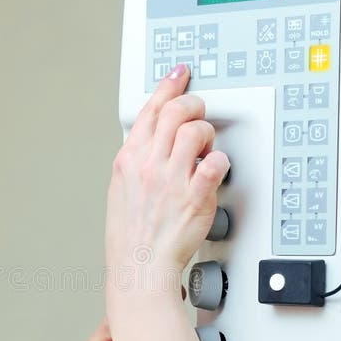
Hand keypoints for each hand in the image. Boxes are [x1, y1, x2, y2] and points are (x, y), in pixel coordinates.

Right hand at [105, 64, 228, 303]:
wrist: (139, 266)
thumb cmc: (131, 236)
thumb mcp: (121, 189)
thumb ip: (138, 162)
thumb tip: (154, 144)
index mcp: (128, 159)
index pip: (150, 109)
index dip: (169, 86)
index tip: (179, 74)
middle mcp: (148, 164)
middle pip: (175, 111)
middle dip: (193, 105)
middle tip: (199, 113)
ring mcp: (171, 179)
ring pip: (195, 131)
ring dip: (206, 135)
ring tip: (205, 149)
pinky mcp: (194, 195)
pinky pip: (215, 163)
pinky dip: (219, 162)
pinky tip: (214, 171)